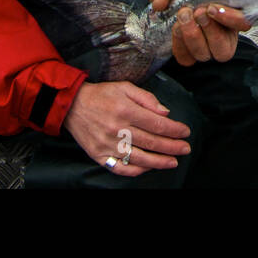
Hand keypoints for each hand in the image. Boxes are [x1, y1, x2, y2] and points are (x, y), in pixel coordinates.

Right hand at [62, 79, 191, 176]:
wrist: (72, 105)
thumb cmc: (101, 95)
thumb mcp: (125, 87)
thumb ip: (147, 98)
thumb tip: (165, 113)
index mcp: (126, 110)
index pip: (157, 124)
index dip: (174, 130)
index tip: (185, 132)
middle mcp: (117, 129)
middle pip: (151, 142)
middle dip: (172, 147)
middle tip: (185, 148)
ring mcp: (108, 145)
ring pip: (139, 158)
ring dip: (159, 162)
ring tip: (173, 162)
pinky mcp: (99, 155)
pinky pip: (120, 168)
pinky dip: (136, 170)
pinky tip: (148, 167)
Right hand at [145, 0, 250, 66]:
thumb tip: (158, 5)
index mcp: (192, 35)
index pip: (186, 57)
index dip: (181, 46)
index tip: (176, 26)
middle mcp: (210, 37)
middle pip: (204, 55)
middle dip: (193, 37)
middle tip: (187, 14)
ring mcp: (228, 29)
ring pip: (222, 51)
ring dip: (210, 33)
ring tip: (201, 11)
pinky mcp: (242, 16)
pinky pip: (242, 25)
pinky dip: (229, 19)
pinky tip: (215, 8)